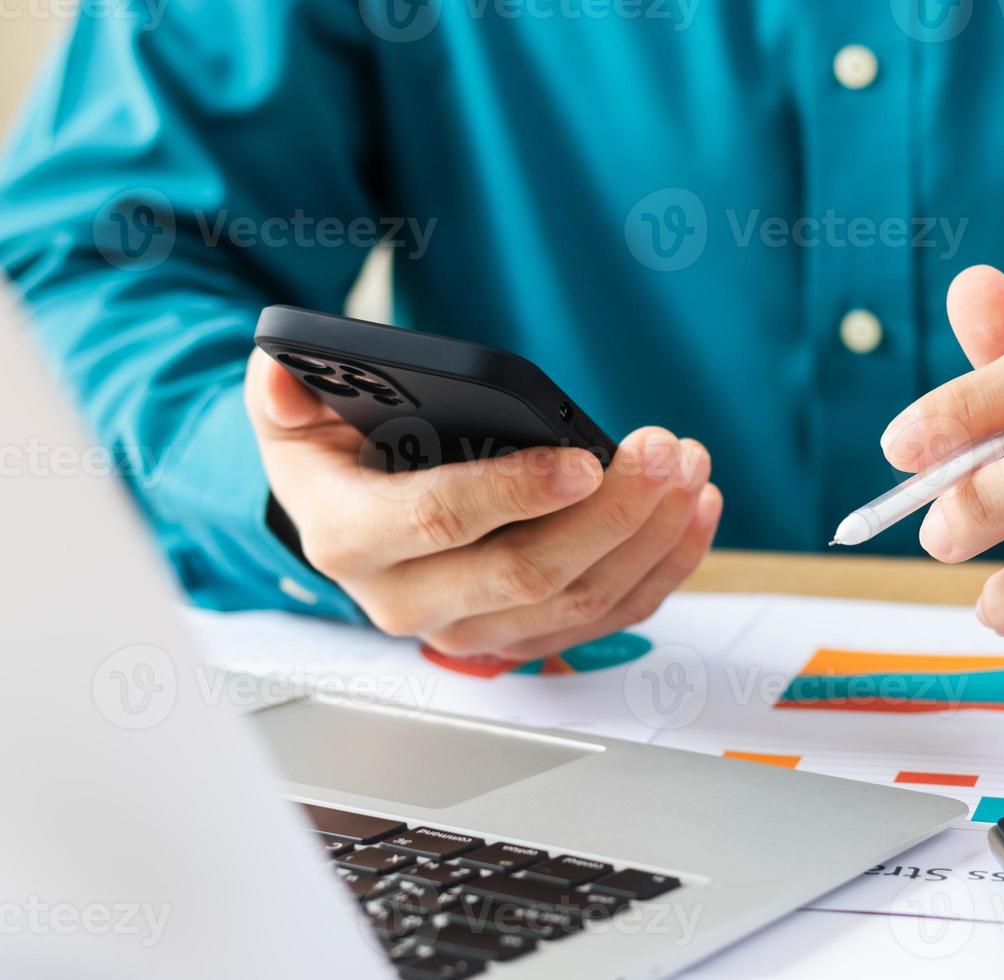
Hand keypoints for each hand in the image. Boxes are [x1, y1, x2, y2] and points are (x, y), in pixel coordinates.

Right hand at [244, 349, 722, 658]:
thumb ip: (286, 390)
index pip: (441, 524)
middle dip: (613, 512)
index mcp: (352, 540)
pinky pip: (606, 617)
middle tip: (666, 451)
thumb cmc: (335, 457)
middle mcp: (409, 603)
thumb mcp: (291, 414)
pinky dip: (662, 568)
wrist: (348, 521)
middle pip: (529, 574)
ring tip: (689, 469)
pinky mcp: (523, 639)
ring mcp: (471, 631)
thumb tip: (284, 371)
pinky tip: (694, 513)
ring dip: (650, 537)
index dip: (516, 492)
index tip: (584, 459)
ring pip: (578, 601)